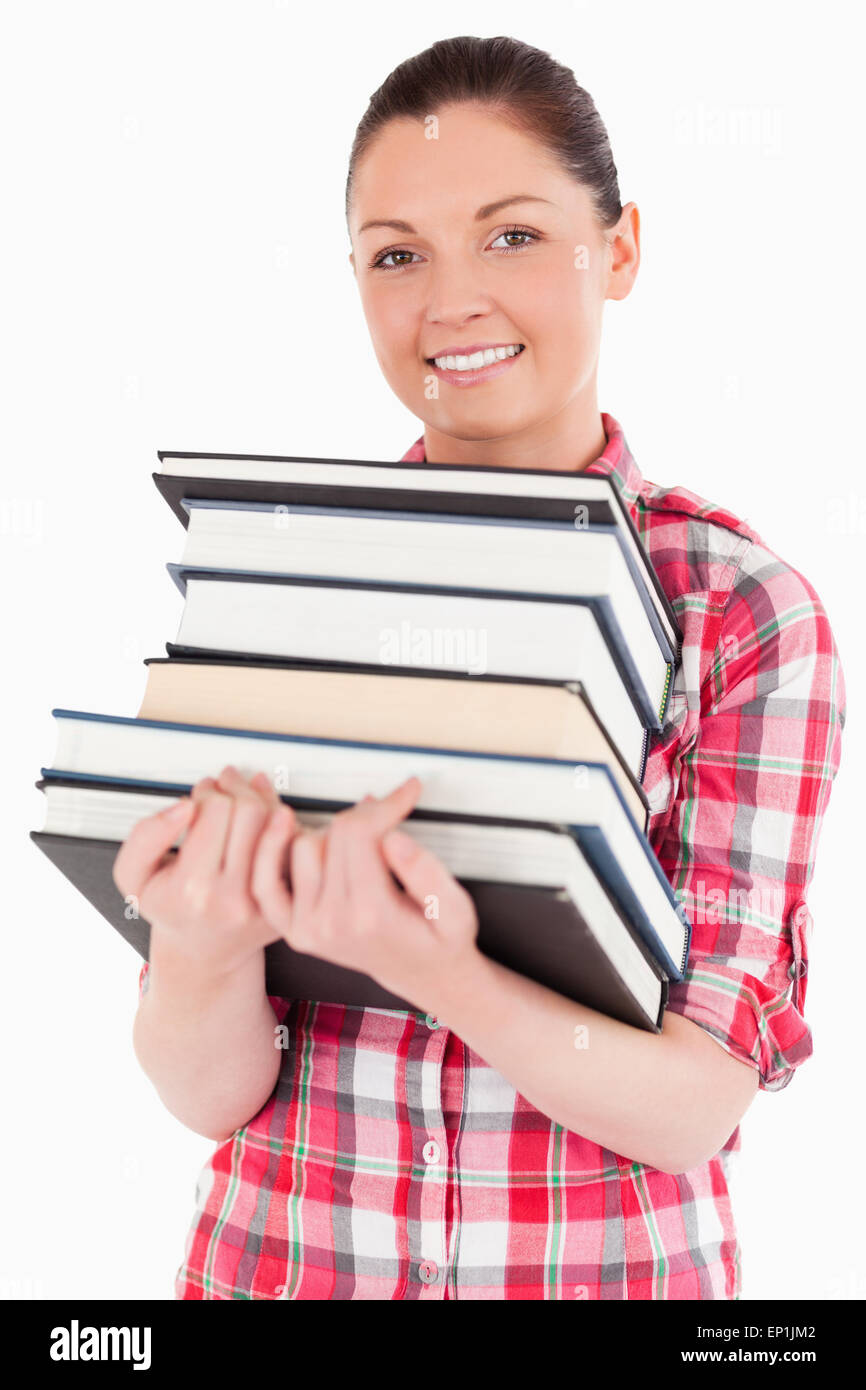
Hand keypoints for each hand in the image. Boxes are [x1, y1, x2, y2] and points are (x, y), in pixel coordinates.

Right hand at [112, 765, 302, 978]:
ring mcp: (264, 901)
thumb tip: (185, 806)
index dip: (207, 792)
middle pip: (250, 811)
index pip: (215, 810)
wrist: (202, 951)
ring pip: (276, 822)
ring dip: (260, 800)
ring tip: (242, 798)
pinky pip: (293, 845)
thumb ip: (146, 836)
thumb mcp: (134, 877)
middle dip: (235, 789)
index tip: (202, 794)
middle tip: (225, 787)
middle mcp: (233, 897)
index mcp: (193, 889)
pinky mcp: (285, 901)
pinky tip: (264, 817)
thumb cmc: (170, 909)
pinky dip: (281, 823)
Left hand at [249, 775, 479, 1006]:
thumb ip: (429, 873)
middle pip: (332, 834)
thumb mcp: (456, 910)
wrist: (422, 974)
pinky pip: (265, 882)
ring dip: (328, 833)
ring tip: (356, 837)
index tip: (405, 793)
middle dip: (364, 815)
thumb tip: (394, 839)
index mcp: (371, 914)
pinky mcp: (293, 929)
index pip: (361, 833)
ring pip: (301, 845)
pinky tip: (289, 831)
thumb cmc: (438, 941)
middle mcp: (332, 922)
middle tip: (386, 813)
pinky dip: (271, 853)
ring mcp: (307, 927)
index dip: (385, 804)